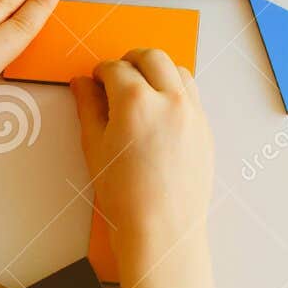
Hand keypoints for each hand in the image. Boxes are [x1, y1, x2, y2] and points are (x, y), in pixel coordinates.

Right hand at [70, 49, 213, 268]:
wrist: (162, 229)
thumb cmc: (124, 196)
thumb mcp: (95, 148)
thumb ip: (88, 108)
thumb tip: (82, 83)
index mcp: (136, 103)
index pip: (116, 69)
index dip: (101, 71)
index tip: (96, 80)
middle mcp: (170, 100)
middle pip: (152, 58)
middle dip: (131, 60)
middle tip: (117, 74)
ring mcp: (193, 113)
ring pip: (178, 70)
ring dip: (158, 71)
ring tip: (142, 89)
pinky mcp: (206, 128)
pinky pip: (192, 95)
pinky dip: (175, 91)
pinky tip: (160, 110)